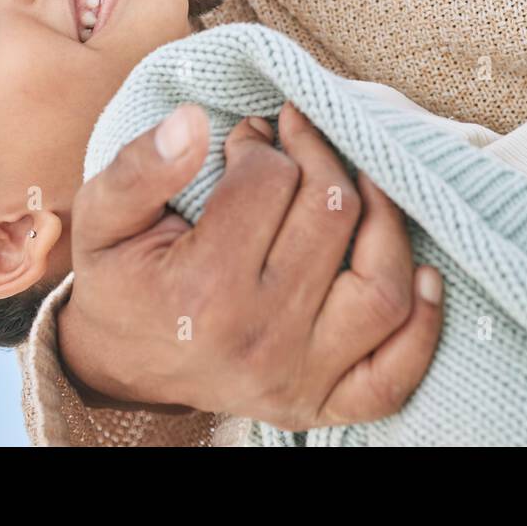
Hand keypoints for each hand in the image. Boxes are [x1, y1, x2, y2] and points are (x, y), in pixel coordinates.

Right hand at [58, 101, 443, 430]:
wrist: (117, 366)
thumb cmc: (120, 280)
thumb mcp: (102, 217)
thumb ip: (140, 167)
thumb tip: (194, 121)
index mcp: (202, 290)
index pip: (269, 182)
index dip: (261, 142)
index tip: (247, 136)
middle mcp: (259, 339)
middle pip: (332, 214)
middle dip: (320, 155)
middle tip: (299, 136)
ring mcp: (298, 377)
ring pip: (382, 286)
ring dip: (386, 219)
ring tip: (362, 180)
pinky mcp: (323, 404)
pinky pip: (396, 372)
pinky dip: (423, 325)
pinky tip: (424, 274)